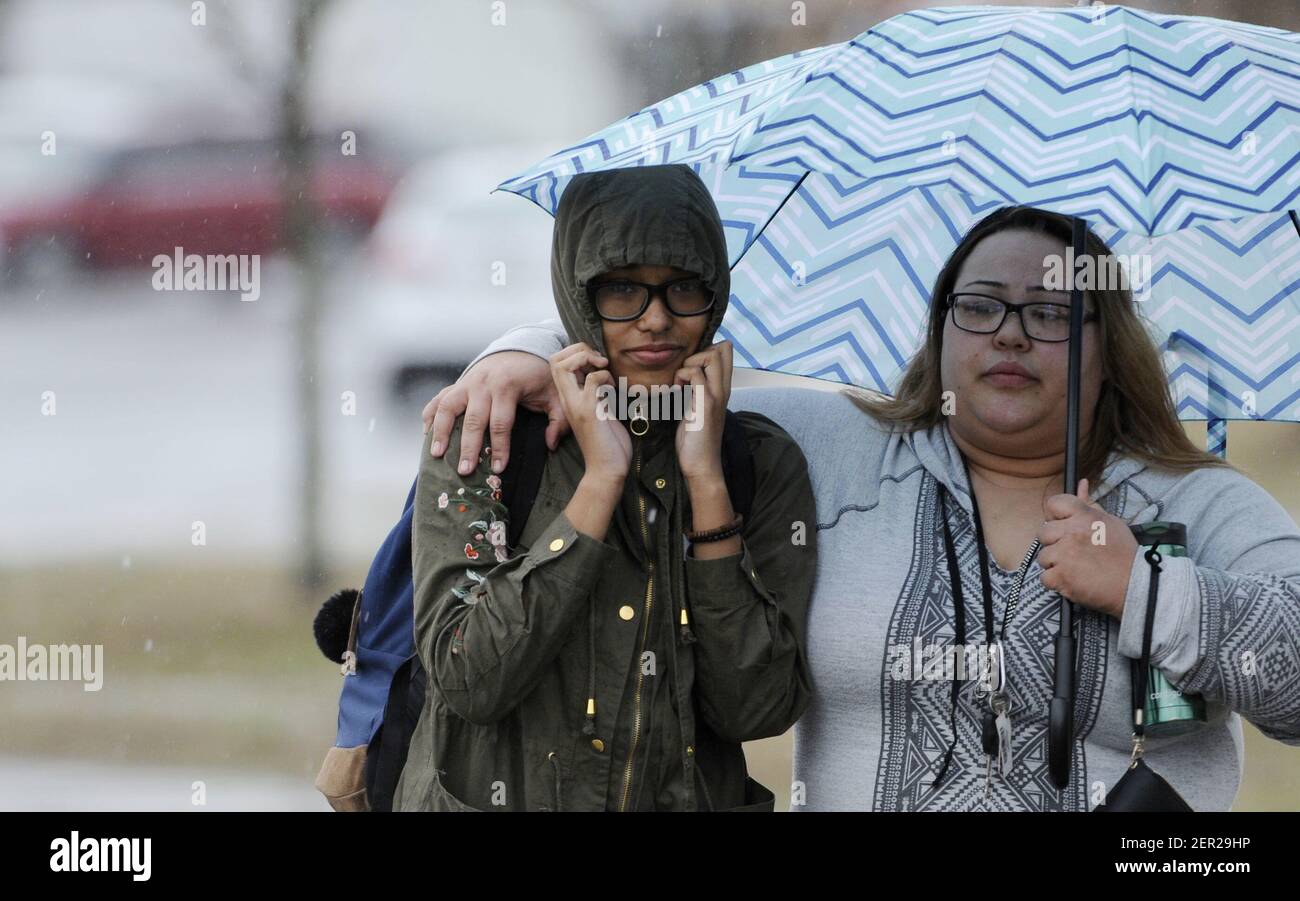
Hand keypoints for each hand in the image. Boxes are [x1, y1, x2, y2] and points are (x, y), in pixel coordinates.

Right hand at [423, 351, 570, 475]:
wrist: (519, 349)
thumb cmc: (538, 377)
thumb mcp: (555, 394)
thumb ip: (558, 419)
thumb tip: (550, 445)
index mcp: (507, 386)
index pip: (501, 423)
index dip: (500, 448)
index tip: (498, 469)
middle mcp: (482, 383)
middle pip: (473, 420)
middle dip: (469, 448)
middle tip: (465, 471)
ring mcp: (466, 383)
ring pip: (448, 407)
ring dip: (441, 431)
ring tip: (436, 455)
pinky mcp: (457, 384)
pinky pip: (438, 399)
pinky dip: (430, 416)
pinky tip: (427, 435)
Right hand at [549, 343, 630, 483]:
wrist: (606, 470)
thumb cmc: (607, 443)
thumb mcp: (600, 412)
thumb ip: (597, 394)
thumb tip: (604, 376)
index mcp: (568, 399)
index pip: (556, 363)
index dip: (574, 354)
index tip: (595, 363)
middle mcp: (568, 400)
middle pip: (556, 359)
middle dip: (580, 350)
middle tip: (599, 362)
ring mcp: (576, 404)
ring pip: (566, 365)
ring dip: (591, 361)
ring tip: (606, 375)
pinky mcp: (589, 411)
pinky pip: (593, 379)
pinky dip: (606, 378)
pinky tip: (613, 392)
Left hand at [673, 340, 732, 482]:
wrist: (702, 465)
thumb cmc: (696, 441)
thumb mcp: (697, 410)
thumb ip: (696, 393)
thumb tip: (683, 379)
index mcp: (722, 390)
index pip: (726, 353)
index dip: (707, 350)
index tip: (690, 368)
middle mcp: (723, 389)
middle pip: (722, 349)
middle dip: (698, 353)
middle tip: (684, 373)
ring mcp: (716, 395)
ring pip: (710, 356)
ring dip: (688, 363)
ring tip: (679, 383)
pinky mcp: (705, 403)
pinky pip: (694, 373)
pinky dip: (681, 376)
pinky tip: (675, 391)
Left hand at [1036, 478, 1138, 617]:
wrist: (1135, 584)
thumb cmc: (1123, 553)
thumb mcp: (1110, 522)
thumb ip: (1090, 504)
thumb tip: (1081, 483)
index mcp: (1084, 516)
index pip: (1053, 504)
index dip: (1055, 516)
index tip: (1062, 526)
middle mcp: (1071, 532)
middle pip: (1043, 532)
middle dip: (1054, 543)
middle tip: (1073, 552)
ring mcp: (1064, 555)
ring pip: (1043, 557)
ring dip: (1055, 564)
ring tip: (1076, 569)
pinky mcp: (1061, 577)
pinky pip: (1044, 578)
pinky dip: (1056, 583)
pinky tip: (1072, 581)